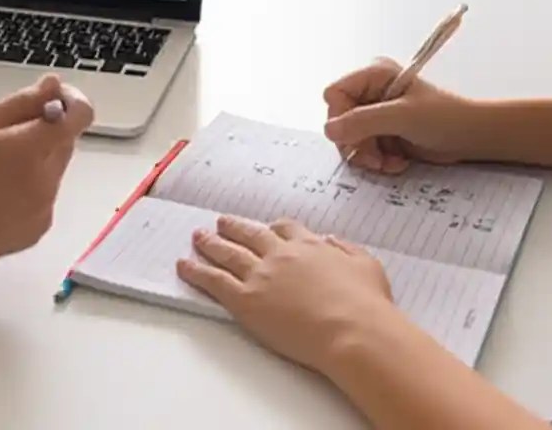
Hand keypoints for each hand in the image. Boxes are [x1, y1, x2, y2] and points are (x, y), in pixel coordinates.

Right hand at [0, 74, 93, 278]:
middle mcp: (44, 186)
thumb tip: (53, 87)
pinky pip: (40, 199)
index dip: (69, 99)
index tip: (50, 94)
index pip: (79, 116)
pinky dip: (24, 188)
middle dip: (42, 130)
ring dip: (31, 160)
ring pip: (51, 172)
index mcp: (30, 153)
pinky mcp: (29, 236)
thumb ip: (19, 105)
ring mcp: (39, 215)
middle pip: (63, 143)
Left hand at [177, 217, 400, 374]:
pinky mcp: (245, 299)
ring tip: (197, 237)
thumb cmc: (366, 304)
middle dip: (234, 227)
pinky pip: (213, 280)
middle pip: (250, 235)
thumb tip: (331, 240)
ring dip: (210, 243)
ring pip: (227, 253)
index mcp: (310, 245)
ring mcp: (260, 275)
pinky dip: (196, 271)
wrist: (352, 329)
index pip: (285, 229)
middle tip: (221, 222)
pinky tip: (184, 265)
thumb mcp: (367, 265)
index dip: (273, 228)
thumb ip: (346, 250)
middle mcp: (280, 255)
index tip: (267, 228)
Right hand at [323, 58, 473, 173]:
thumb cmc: (445, 117)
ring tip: (390, 161)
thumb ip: (364, 122)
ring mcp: (375, 113)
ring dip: (368, 156)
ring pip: (348, 139)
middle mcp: (370, 91)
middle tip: (376, 157)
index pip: (335, 94)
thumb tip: (328, 131)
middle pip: (338, 120)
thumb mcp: (403, 117)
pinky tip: (397, 161)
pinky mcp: (382, 132)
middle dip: (356, 143)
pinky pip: (363, 149)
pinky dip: (377, 160)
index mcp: (373, 74)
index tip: (359, 136)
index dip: (341, 118)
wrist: (472, 137)